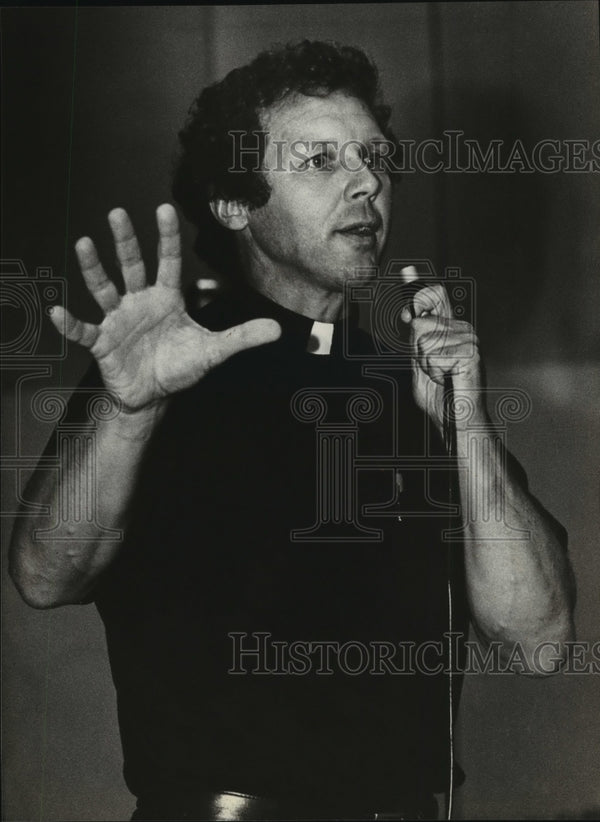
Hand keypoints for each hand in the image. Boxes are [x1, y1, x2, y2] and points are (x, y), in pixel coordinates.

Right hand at [50, 204, 280, 411]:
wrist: (154, 394)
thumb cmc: (179, 366)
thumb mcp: (212, 351)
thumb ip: (242, 337)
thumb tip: (278, 329)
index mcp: (166, 298)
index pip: (168, 261)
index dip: (166, 237)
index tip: (163, 208)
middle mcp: (140, 302)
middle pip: (132, 266)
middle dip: (125, 241)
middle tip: (118, 212)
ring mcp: (119, 319)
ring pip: (104, 288)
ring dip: (94, 268)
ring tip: (84, 244)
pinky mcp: (103, 341)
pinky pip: (84, 329)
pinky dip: (70, 323)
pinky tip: (57, 312)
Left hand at [399, 272, 484, 433]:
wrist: (457, 421)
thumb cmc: (439, 397)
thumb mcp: (419, 363)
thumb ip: (415, 339)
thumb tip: (410, 312)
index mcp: (451, 329)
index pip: (437, 294)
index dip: (418, 295)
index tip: (407, 306)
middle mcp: (463, 330)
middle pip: (420, 323)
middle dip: (417, 350)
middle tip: (433, 369)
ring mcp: (469, 340)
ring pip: (424, 341)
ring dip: (425, 364)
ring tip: (442, 376)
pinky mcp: (470, 353)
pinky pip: (433, 356)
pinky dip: (433, 372)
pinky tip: (447, 380)